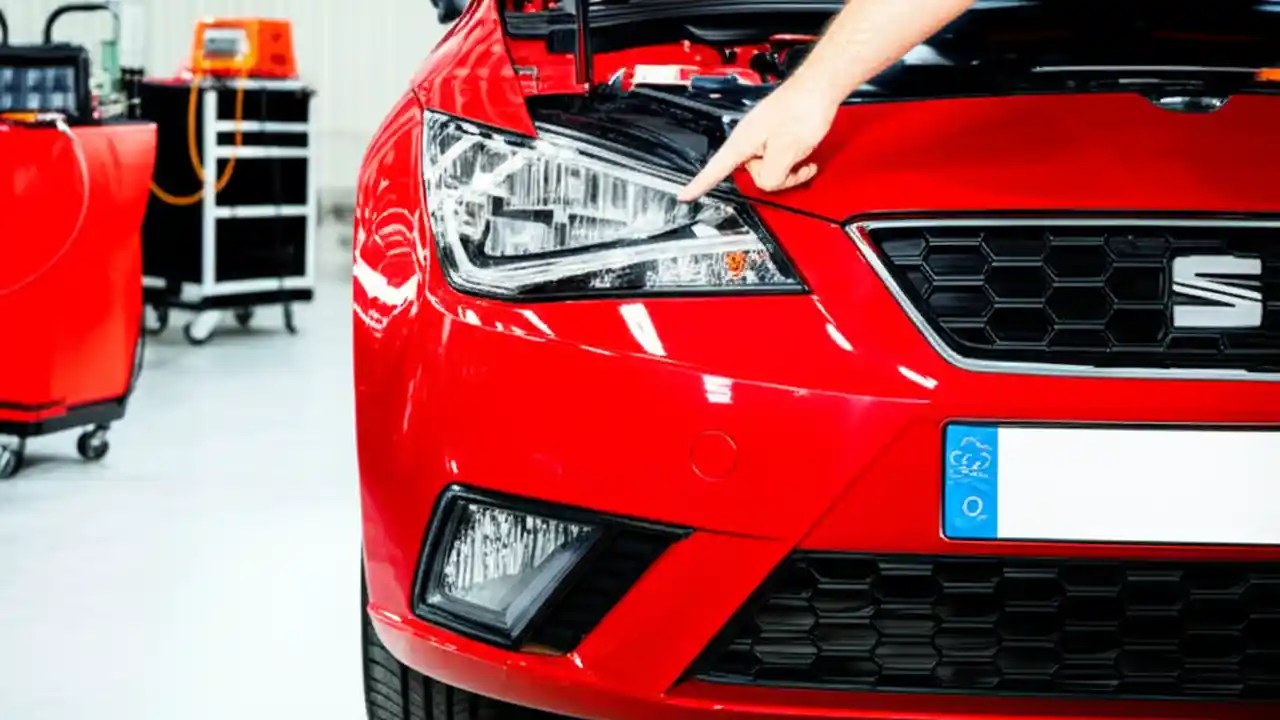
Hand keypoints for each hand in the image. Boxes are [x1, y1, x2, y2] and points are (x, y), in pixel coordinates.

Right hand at [678, 77, 839, 201]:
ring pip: (768, 168)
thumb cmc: (803, 108)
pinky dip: (792, 160)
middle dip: (775, 176)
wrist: (820, 87)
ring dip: (787, 168)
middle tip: (794, 164)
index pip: (715, 169)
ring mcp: (761, 136)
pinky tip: (803, 152)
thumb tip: (766, 183)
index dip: (699, 184)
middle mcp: (748, 139)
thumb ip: (771, 174)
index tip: (684, 195)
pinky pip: (777, 158)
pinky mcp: (774, 134)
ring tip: (802, 155)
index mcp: (743, 141)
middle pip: (751, 174)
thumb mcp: (787, 149)